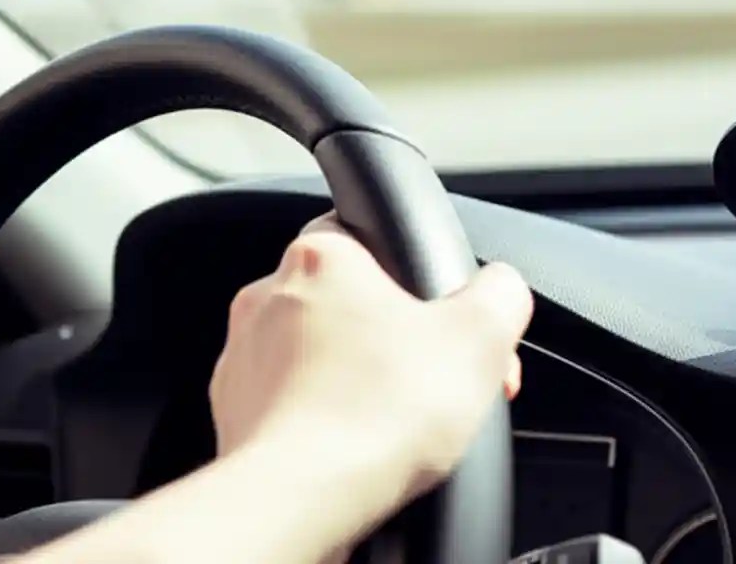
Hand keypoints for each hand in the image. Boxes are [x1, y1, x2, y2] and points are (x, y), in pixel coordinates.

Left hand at [209, 214, 531, 498]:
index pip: (368, 236)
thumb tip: (500, 289)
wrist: (302, 498)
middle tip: (434, 381)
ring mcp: (242, 360)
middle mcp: (267, 298)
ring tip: (395, 423)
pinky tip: (355, 450)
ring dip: (357, 382)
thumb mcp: (482, 334)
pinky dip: (324, 424)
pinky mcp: (234, 416)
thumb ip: (501, 292)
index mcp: (322, 258)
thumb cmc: (377, 414)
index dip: (420, 281)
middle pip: (349, 304)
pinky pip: (291, 408)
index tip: (447, 327)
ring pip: (317, 357)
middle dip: (394, 340)